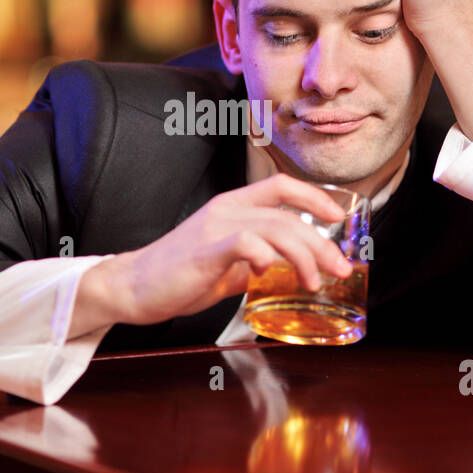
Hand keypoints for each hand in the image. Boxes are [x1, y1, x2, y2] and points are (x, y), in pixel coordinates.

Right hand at [75, 174, 354, 326]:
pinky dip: (265, 255)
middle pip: (288, 215)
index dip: (314, 197)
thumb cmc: (179, 275)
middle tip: (339, 267)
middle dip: (322, 243)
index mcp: (232, 206)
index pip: (281, 186)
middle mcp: (226, 210)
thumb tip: (286, 273)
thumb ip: (255, 261)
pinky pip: (245, 242)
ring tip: (313, 281)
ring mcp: (215, 227)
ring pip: (276, 228)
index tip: (338, 217)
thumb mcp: (226, 264)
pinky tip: (269, 270)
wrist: (133, 286)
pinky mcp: (205, 250)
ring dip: (303, 256)